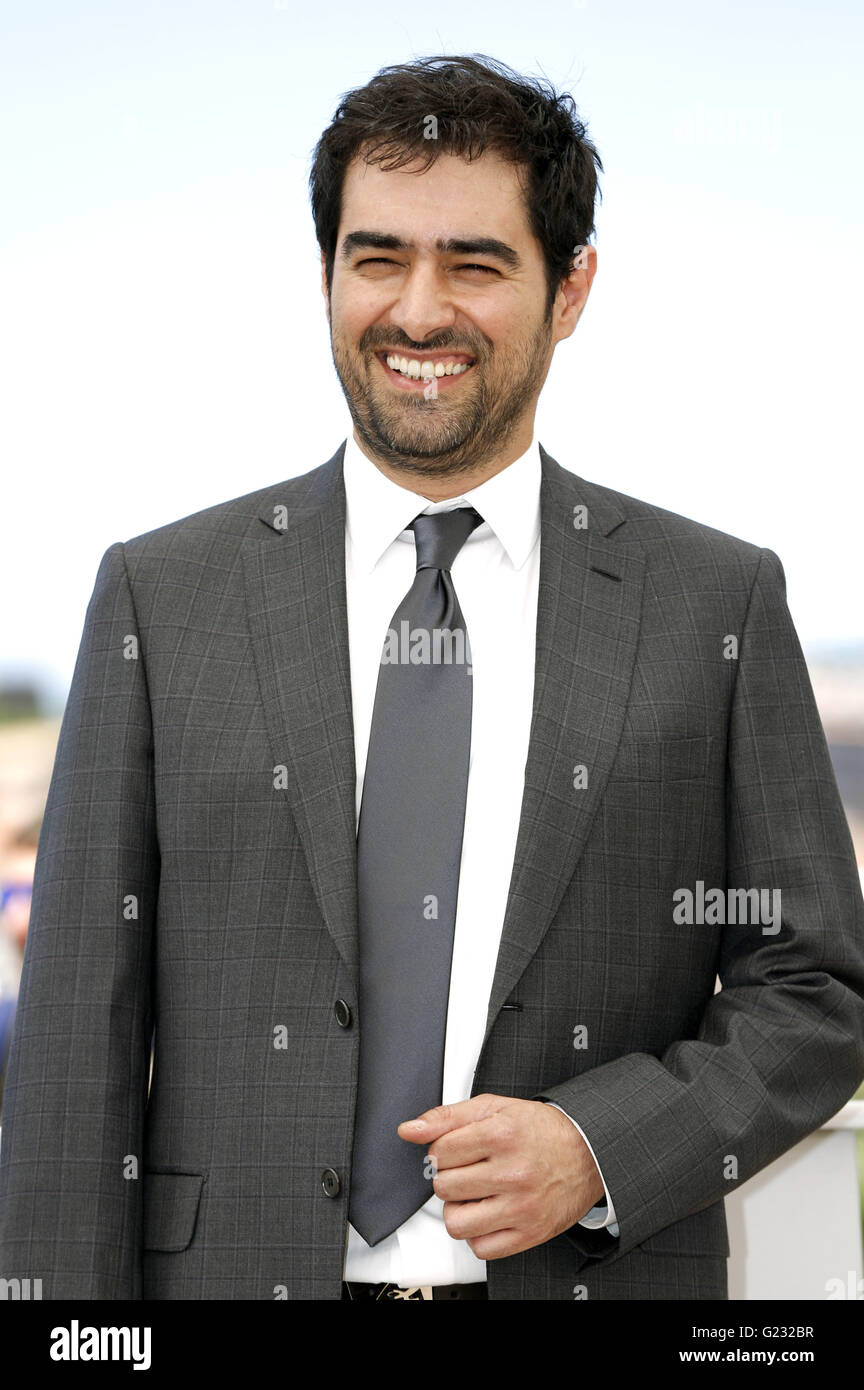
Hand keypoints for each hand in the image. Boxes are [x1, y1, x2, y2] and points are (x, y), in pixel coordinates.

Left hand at [397, 1093, 604, 1259]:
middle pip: (444, 1187)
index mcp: (500, 1135)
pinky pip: (480, 1248)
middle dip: (450, 1178)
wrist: (588, 1152)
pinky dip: (478, 1234)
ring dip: (459, 1210)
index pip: (438, 1152)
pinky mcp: (530, 1233)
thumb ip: (447, 1117)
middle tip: (469, 1171)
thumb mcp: (494, 1109)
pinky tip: (489, 1214)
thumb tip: (409, 1129)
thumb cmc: (539, 1130)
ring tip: (475, 1196)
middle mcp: (512, 1172)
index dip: (442, 1150)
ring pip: (456, 1222)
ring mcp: (521, 1206)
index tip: (457, 1150)